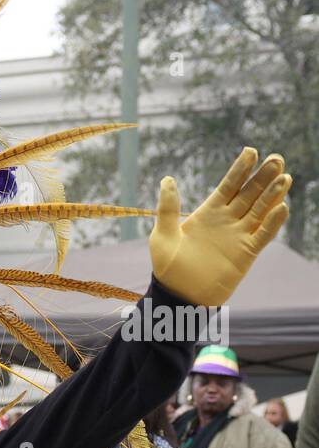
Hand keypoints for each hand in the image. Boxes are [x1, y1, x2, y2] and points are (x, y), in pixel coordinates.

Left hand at [150, 148, 289, 306]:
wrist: (179, 296)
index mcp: (209, 212)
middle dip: (263, 176)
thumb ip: (168, 209)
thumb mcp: (162, 236)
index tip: (251, 151)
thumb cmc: (167, 267)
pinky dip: (273, 222)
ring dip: (272, 194)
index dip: (241, 169)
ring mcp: (239, 235)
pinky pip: (263, 235)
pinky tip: (282, 207)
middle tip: (276, 158)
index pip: (229, 185)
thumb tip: (167, 180)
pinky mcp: (247, 253)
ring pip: (260, 210)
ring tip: (284, 176)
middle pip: (250, 193)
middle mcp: (228, 220)